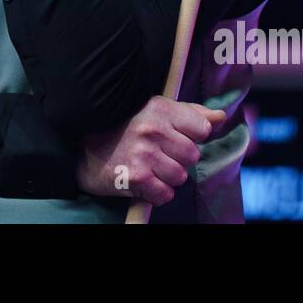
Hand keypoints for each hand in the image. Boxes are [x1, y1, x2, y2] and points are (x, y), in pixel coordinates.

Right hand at [75, 96, 227, 205]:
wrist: (81, 149)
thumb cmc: (123, 127)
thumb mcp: (154, 110)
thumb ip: (190, 113)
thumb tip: (221, 117)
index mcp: (160, 108)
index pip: (202, 128)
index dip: (192, 136)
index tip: (175, 137)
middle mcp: (153, 129)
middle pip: (192, 155)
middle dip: (179, 159)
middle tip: (158, 154)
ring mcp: (144, 154)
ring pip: (180, 176)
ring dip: (167, 177)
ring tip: (149, 167)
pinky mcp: (136, 177)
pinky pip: (165, 194)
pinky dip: (156, 193)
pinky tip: (143, 181)